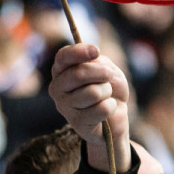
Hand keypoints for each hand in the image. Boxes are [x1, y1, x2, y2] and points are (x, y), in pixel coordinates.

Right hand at [49, 42, 130, 170]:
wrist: (116, 116)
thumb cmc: (109, 89)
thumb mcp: (107, 69)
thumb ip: (98, 63)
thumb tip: (92, 60)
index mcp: (62, 70)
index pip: (63, 57)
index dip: (79, 52)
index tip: (96, 51)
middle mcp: (58, 88)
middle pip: (78, 74)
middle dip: (102, 73)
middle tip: (109, 75)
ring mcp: (64, 106)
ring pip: (93, 93)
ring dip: (107, 92)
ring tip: (106, 96)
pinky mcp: (76, 122)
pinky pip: (102, 109)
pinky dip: (111, 107)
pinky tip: (107, 110)